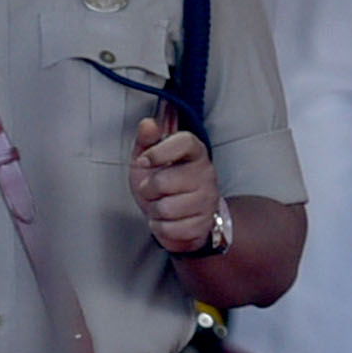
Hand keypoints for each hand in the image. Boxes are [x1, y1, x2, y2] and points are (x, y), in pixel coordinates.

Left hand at [132, 110, 221, 254]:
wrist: (180, 216)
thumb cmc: (163, 182)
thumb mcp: (149, 158)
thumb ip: (147, 139)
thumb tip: (148, 123)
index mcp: (194, 151)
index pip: (184, 142)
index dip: (160, 151)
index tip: (144, 161)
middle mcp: (206, 173)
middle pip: (164, 181)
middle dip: (148, 190)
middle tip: (152, 190)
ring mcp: (207, 199)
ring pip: (166, 208)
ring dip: (154, 211)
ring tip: (161, 205)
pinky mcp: (204, 224)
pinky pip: (170, 229)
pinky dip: (161, 228)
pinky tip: (168, 221)